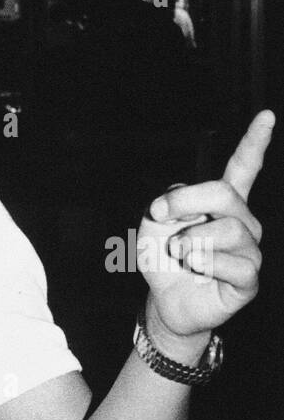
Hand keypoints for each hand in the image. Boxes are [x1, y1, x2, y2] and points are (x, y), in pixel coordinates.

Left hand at [138, 110, 272, 339]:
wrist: (165, 304)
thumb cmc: (164, 262)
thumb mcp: (152, 227)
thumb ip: (166, 206)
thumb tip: (179, 199)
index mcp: (223, 205)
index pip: (243, 168)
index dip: (255, 142)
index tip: (266, 116)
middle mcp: (243, 223)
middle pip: (225, 195)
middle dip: (186, 202)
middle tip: (158, 215)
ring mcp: (249, 251)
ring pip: (230, 230)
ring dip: (192, 240)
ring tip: (179, 252)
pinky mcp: (248, 279)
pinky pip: (234, 264)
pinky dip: (206, 264)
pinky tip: (196, 267)